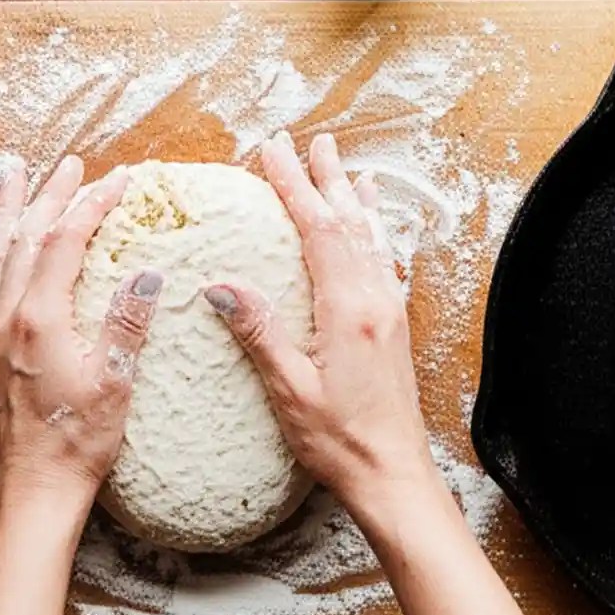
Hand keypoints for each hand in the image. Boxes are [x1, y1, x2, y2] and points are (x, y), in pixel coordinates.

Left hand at [0, 156, 163, 503]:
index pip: (68, 241)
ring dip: (8, 212)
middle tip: (72, 163)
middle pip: (29, 237)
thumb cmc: (79, 441)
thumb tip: (148, 271)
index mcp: (42, 318)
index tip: (120, 181)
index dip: (94, 205)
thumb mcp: (117, 382)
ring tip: (14, 175)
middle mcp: (7, 317)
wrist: (35, 488)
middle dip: (52, 195)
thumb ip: (128, 322)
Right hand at [203, 132, 433, 506]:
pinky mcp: (393, 325)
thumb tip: (221, 284)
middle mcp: (375, 300)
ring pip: (369, 236)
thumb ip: (259, 332)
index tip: (272, 152)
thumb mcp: (289, 390)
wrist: (393, 474)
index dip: (293, 186)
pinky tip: (372, 221)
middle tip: (307, 140)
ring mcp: (389, 311)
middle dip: (324, 177)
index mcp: (348, 310)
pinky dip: (373, 228)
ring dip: (351, 195)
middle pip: (348, 221)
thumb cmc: (339, 440)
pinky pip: (382, 258)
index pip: (317, 230)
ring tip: (342, 163)